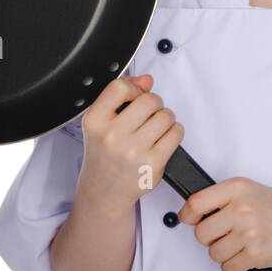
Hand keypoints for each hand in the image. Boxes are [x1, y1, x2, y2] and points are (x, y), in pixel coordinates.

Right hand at [75, 74, 184, 219]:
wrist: (104, 190)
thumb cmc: (104, 153)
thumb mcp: (101, 122)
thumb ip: (121, 95)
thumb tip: (146, 80)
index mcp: (95, 121)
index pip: (120, 87)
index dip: (133, 88)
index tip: (135, 96)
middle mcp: (112, 136)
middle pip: (149, 100)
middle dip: (154, 103)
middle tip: (149, 113)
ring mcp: (133, 152)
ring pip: (165, 116)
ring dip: (165, 118)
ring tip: (155, 127)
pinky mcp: (152, 165)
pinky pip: (176, 134)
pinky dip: (174, 132)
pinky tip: (163, 138)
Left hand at [178, 177, 271, 270]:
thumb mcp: (250, 190)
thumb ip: (223, 198)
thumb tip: (192, 212)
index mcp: (237, 188)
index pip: (195, 203)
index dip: (187, 216)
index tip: (190, 220)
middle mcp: (241, 208)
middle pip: (201, 233)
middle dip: (210, 238)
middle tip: (226, 234)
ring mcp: (249, 232)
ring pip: (213, 253)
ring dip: (224, 253)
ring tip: (241, 244)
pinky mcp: (256, 254)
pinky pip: (227, 268)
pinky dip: (234, 265)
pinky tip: (246, 254)